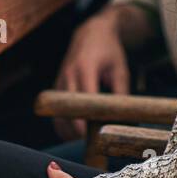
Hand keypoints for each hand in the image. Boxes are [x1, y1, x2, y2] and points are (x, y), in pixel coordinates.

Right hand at [52, 11, 130, 138]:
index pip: (83, 100)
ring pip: (56, 110)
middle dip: (75, 129)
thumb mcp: (120, 69)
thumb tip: (123, 119)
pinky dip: (60, 121)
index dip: (86, 120)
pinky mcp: (56, 83)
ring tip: (81, 141)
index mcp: (85, 67)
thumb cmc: (109, 51)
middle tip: (89, 145)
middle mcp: (68, 73)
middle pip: (65, 108)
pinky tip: (72, 133)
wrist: (90, 32)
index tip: (93, 137)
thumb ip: (121, 93)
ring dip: (66, 128)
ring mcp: (60, 78)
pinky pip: (53, 107)